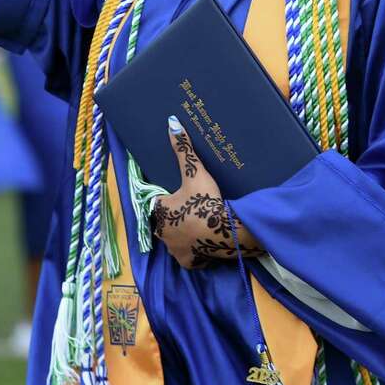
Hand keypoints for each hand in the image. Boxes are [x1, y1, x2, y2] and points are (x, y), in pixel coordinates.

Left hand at [151, 117, 262, 268]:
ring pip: (175, 241)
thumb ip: (182, 149)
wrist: (226, 230)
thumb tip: (171, 122)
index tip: (185, 197)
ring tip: (201, 226)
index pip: (159, 203)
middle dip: (177, 218)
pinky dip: (195, 253)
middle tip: (196, 211)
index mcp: (160, 210)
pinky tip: (205, 244)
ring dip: (185, 235)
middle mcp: (162, 232)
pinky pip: (189, 258)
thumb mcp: (195, 172)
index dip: (171, 199)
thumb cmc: (205, 200)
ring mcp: (174, 249)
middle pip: (166, 222)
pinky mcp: (188, 262)